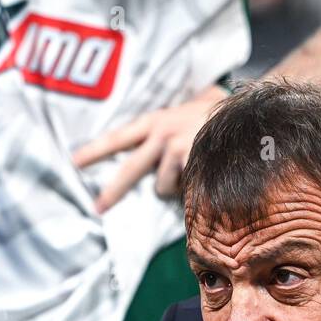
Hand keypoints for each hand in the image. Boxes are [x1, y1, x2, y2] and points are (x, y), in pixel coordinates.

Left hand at [71, 85, 227, 212]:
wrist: (247, 111)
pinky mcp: (191, 162)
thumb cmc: (216, 117)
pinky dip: (192, 191)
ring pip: (162, 188)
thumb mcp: (185, 116)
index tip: (74, 162)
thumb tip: (155, 164)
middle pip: (130, 170)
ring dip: (176, 188)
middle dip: (113, 192)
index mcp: (155, 121)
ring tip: (194, 172)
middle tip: (97, 208)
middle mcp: (161, 133)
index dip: (95, 150)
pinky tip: (205, 177)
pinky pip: (184, 191)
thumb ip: (166, 133)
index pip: (119, 137)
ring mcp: (176, 148)